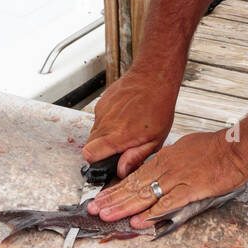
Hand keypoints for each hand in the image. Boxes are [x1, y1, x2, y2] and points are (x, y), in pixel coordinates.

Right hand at [82, 64, 180, 178]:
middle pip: (89, 145)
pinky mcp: (102, 102)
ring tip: (126, 128)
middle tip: (120, 147)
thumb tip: (121, 171)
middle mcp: (106, 123)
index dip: (95, 162)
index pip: (89, 155)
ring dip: (106, 135)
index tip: (106, 162)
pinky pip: (99, 118)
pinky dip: (108, 122)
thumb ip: (136, 157)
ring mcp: (102, 111)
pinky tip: (124, 117)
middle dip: (101, 150)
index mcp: (118, 135)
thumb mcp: (156, 139)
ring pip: (95, 132)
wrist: (154, 77)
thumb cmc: (159, 105)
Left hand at [87, 130, 247, 228]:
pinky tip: (139, 220)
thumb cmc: (214, 148)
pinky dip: (152, 212)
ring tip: (107, 216)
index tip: (101, 198)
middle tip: (94, 209)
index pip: (133, 176)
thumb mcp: (184, 148)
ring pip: (144, 194)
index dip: (115, 189)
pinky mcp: (190, 189)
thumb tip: (158, 168)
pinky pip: (167, 203)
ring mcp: (177, 179)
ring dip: (123, 207)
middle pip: (133, 186)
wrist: (236, 146)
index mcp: (164, 159)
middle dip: (112, 199)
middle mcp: (165, 168)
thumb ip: (169, 160)